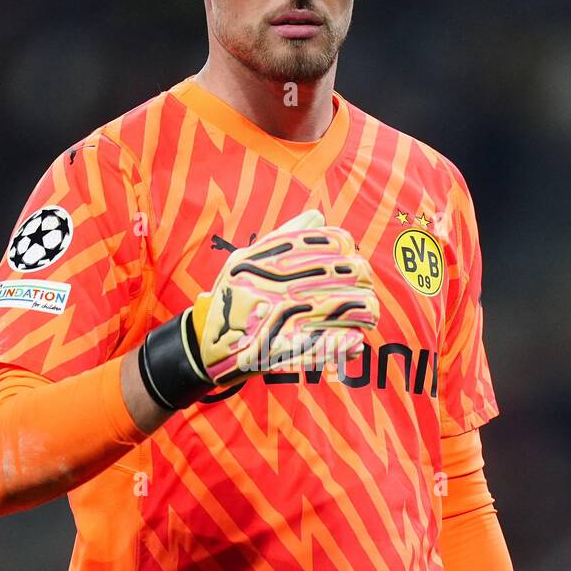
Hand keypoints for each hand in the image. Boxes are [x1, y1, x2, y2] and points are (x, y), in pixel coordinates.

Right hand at [191, 209, 378, 383]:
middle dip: (362, 282)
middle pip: (347, 273)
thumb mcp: (246, 261)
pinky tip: (355, 342)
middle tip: (363, 292)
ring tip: (365, 316)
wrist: (205, 346)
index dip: (348, 252)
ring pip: (345, 309)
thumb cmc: (232, 298)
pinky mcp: (281, 353)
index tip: (351, 262)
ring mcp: (279, 320)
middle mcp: (275, 284)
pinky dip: (344, 344)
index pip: (331, 243)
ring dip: (362, 312)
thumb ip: (284, 237)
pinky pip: (326, 346)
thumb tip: (318, 217)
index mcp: (269, 259)